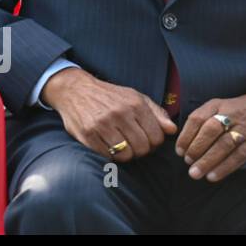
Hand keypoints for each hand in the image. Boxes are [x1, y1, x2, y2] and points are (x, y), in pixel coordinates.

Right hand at [41, 67, 176, 162]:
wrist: (74, 89)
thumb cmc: (109, 95)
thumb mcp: (134, 97)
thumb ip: (156, 113)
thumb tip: (172, 130)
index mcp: (135, 104)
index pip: (156, 137)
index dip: (154, 142)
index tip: (145, 139)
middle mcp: (119, 114)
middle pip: (142, 148)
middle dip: (140, 150)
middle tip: (133, 144)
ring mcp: (102, 124)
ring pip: (126, 155)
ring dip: (125, 154)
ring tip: (120, 144)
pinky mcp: (88, 134)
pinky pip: (107, 155)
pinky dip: (110, 154)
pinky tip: (107, 144)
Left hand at [175, 94, 245, 182]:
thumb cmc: (239, 109)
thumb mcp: (220, 105)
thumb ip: (203, 117)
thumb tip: (183, 137)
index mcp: (217, 105)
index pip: (197, 118)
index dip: (186, 135)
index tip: (179, 150)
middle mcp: (230, 115)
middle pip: (210, 132)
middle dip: (196, 149)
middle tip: (187, 162)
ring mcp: (244, 130)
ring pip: (223, 146)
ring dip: (208, 161)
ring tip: (195, 173)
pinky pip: (238, 157)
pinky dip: (224, 168)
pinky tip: (213, 176)